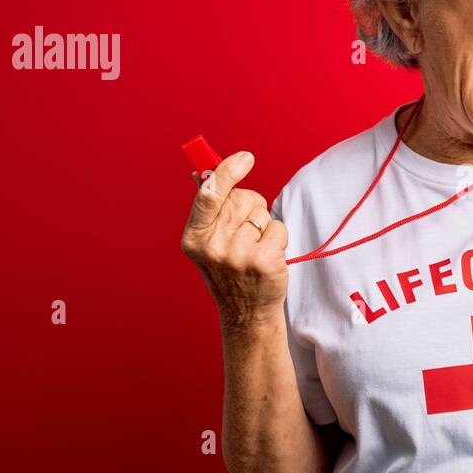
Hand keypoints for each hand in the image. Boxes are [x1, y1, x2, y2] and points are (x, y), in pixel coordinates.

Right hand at [181, 151, 289, 328]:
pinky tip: (268, 257)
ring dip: (264, 226)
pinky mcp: (263, 262)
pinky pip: (278, 228)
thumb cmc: (230, 272)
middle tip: (246, 232)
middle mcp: (213, 247)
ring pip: (262, 213)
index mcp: (194, 238)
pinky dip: (278, 238)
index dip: (228, 171)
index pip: (210, 194)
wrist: (246, 314)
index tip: (245, 158)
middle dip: (250, 206)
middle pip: (242, 198)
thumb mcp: (208, 243)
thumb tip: (204, 171)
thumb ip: (209, 209)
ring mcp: (238, 256)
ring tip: (255, 249)